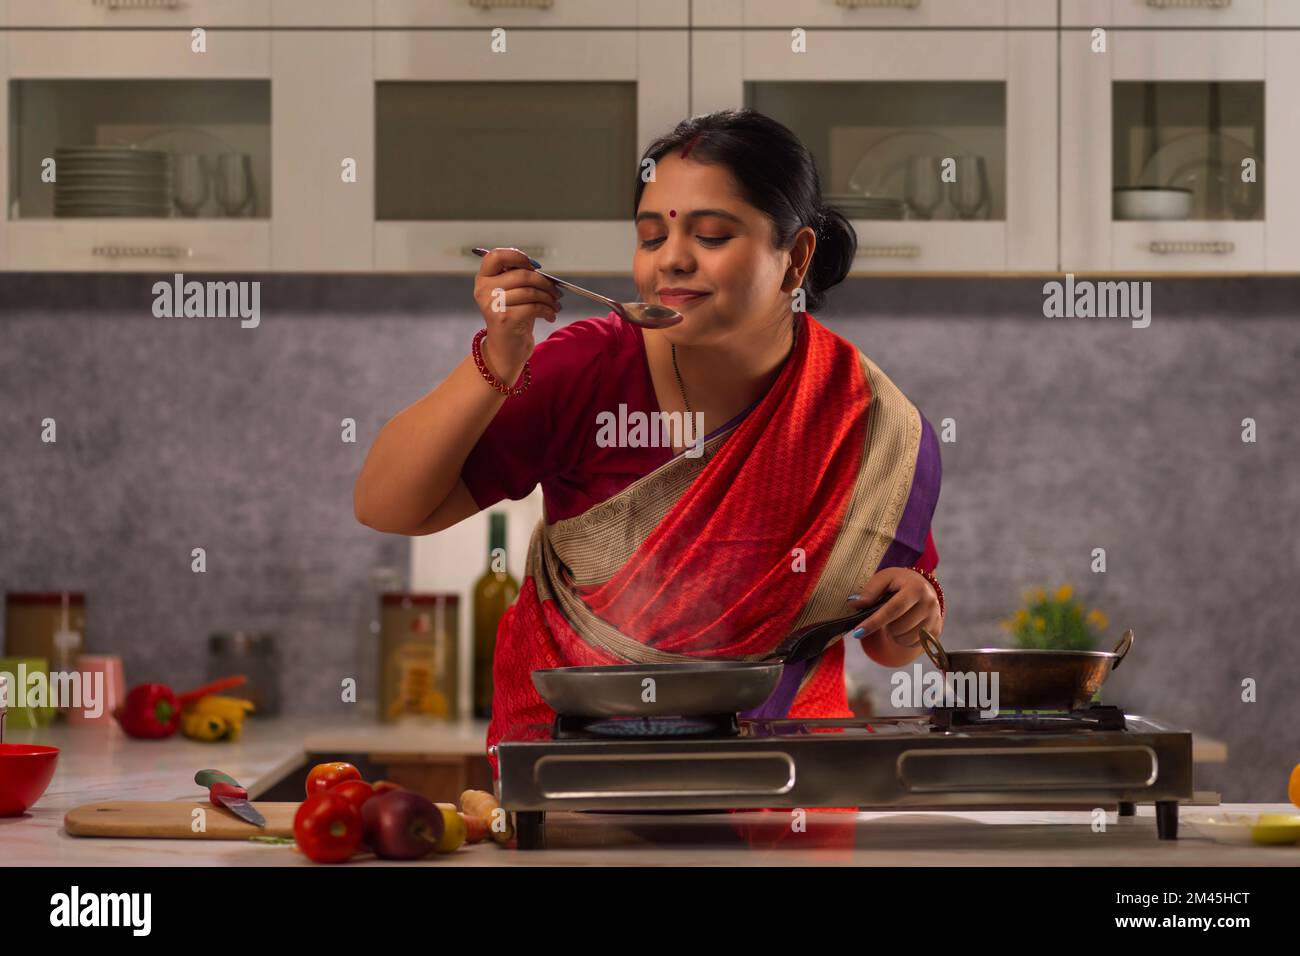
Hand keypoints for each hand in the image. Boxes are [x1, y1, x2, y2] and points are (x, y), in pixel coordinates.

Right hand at [472, 247, 562, 382]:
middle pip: (522, 274)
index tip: (534, 266)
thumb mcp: (512, 294)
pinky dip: (548, 310)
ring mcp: (492, 305)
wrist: (505, 349)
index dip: (517, 256)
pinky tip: (551, 315)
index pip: (496, 256)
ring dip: (549, 298)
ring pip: (530, 291)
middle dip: (545, 282)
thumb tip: (539, 268)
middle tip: (556, 292)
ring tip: (556, 305)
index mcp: (484, 279)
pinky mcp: (505, 319)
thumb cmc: (512, 318)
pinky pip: (534, 307)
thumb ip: (519, 277)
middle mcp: (484, 290)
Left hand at [846, 566, 941, 647]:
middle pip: (899, 627)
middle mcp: (930, 603)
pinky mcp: (936, 631)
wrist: (922, 586)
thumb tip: (854, 603)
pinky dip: (902, 639)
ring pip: (905, 639)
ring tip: (893, 621)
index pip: (893, 609)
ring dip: (893, 634)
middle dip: (884, 627)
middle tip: (882, 617)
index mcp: (916, 588)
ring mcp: (935, 618)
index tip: (858, 632)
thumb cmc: (898, 583)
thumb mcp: (883, 579)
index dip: (874, 622)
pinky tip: (903, 627)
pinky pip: (913, 644)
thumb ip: (869, 591)